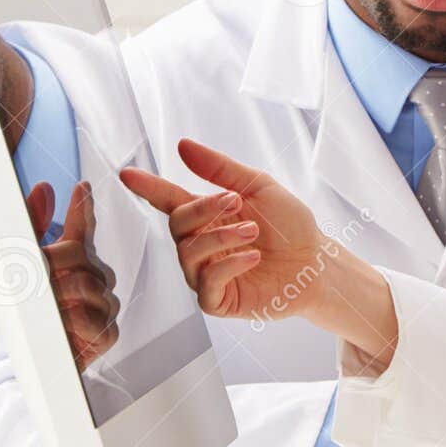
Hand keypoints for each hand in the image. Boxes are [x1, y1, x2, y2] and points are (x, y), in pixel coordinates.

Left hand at [30, 181, 119, 370]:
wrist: (24, 367)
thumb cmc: (28, 321)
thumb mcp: (20, 269)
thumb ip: (31, 227)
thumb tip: (43, 190)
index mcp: (74, 264)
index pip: (82, 229)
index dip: (82, 208)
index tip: (81, 189)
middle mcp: (93, 281)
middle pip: (80, 257)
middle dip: (54, 264)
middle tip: (36, 277)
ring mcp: (103, 306)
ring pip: (86, 285)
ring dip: (59, 295)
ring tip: (46, 306)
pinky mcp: (107, 333)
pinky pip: (92, 318)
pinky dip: (71, 320)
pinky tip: (63, 323)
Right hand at [119, 139, 325, 319]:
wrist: (318, 264)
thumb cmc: (290, 227)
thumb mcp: (259, 188)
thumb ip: (220, 169)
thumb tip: (182, 145)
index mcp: (208, 217)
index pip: (170, 201)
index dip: (148, 188)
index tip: (127, 174)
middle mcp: (201, 246)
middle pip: (178, 224)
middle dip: (204, 209)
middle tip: (235, 201)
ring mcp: (206, 274)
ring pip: (189, 254)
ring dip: (220, 237)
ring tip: (253, 230)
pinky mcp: (218, 301)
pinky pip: (205, 285)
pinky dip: (228, 266)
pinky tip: (253, 257)